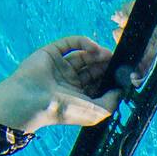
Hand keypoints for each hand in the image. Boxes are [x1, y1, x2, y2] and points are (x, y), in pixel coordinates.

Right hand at [0, 35, 121, 131]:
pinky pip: (70, 43)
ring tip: (107, 55)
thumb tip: (121, 90)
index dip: (110, 77)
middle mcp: (70, 81)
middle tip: (118, 60)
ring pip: (84, 56)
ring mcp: (61, 66)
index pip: (98, 83)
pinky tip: (94, 48)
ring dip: (98, 54)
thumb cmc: (64, 110)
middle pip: (93, 68)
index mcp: (78, 97)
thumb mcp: (95, 112)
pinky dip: (84, 43)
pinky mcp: (52, 53)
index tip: (123, 73)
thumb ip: (111, 102)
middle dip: (106, 64)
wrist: (33, 100)